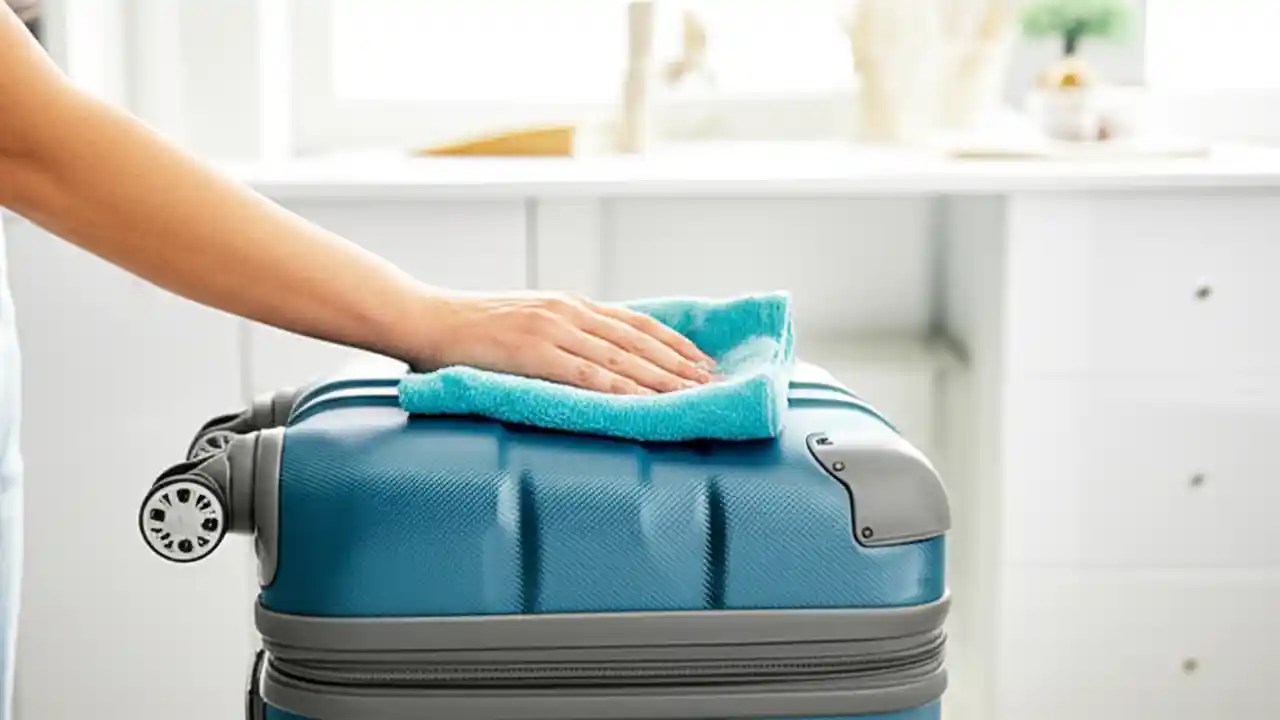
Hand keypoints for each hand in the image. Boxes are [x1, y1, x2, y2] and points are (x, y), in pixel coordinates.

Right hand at [411, 291, 714, 394]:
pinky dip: (619, 390)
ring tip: (691, 394)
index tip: (702, 360)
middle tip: (712, 382)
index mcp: (570, 304)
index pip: (636, 322)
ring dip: (660, 379)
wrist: (425, 319)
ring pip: (620, 357)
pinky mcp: (533, 352)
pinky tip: (643, 403)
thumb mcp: (527, 321)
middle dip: (679, 363)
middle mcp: (568, 311)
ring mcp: (552, 329)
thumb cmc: (470, 331)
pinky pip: (586, 375)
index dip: (674, 342)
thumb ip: (562, 335)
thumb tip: (596, 358)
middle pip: (638, 340)